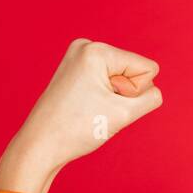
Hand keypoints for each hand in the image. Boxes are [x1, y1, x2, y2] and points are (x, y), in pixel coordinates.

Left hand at [0, 38, 162, 192]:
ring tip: (88, 109)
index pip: (147, 68)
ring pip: (120, 78)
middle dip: (122, 95)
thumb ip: (151, 98)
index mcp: (98, 50)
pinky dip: (101, 98)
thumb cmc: (77, 129)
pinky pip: (106, 82)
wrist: (40, 146)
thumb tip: (152, 90)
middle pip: (132, 71)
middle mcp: (86, 46)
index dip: (134, 93)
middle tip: (95, 109)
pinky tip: (83, 107)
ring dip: (112, 99)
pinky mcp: (74, 70)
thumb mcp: (125, 113)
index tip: (107, 104)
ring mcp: (78, 57)